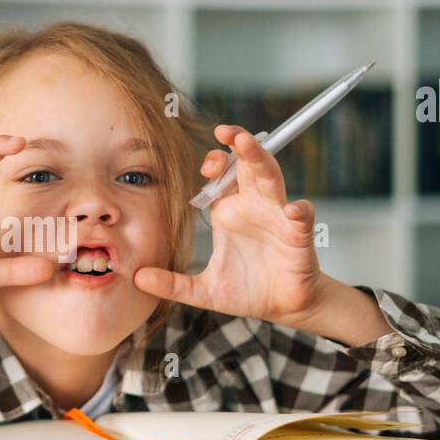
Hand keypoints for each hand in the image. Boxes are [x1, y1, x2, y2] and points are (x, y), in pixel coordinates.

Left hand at [133, 124, 325, 325]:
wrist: (282, 307)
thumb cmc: (248, 291)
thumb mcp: (204, 290)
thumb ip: (173, 284)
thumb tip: (137, 278)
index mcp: (231, 212)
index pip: (223, 175)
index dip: (215, 163)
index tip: (205, 167)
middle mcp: (255, 207)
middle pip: (247, 165)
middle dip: (238, 144)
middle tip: (224, 132)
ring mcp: (278, 218)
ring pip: (272, 179)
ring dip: (261, 159)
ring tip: (247, 144)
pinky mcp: (298, 237)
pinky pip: (302, 217)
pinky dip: (300, 210)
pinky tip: (292, 210)